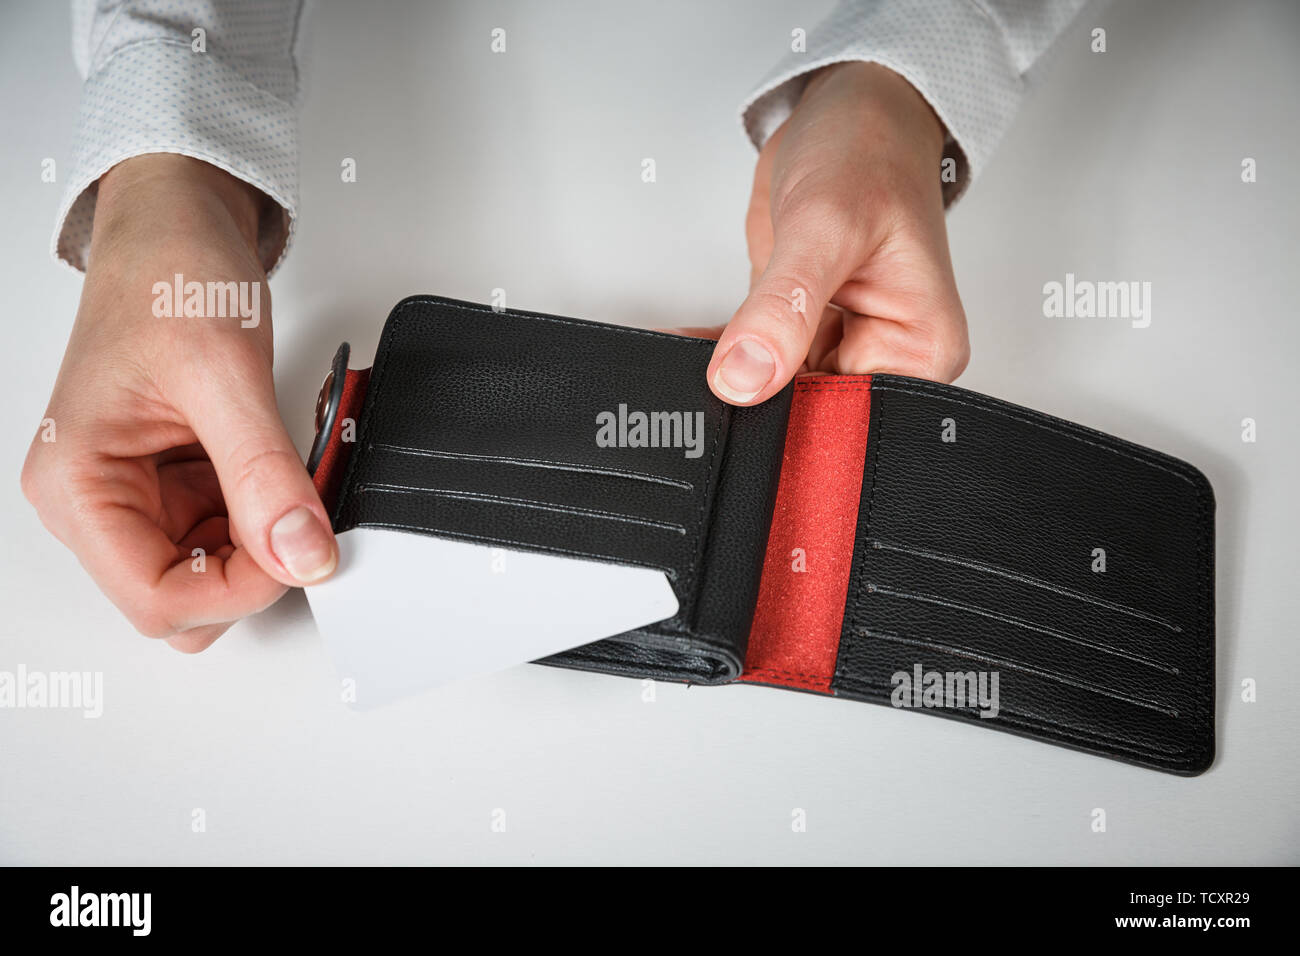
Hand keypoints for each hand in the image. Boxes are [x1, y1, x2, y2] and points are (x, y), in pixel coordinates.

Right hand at [21, 155, 336, 652]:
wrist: (179, 222)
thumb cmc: (171, 274)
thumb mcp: (225, 374)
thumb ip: (264, 475)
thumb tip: (302, 554)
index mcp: (77, 484)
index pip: (156, 598)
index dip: (236, 590)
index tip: (298, 549)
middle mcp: (98, 500)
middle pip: (183, 600)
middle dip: (248, 570)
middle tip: (295, 509)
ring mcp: (139, 494)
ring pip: (213, 573)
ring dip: (262, 540)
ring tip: (284, 469)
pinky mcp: (177, 481)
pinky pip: (231, 533)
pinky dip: (266, 514)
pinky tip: (278, 467)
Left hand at [708, 61, 968, 404]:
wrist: (851, 114)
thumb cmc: (869, 153)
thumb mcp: (825, 228)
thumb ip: (784, 307)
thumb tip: (744, 378)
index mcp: (919, 349)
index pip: (849, 418)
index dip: (791, 421)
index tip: (737, 407)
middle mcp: (885, 357)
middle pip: (809, 414)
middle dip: (753, 405)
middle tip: (702, 386)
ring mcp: (840, 346)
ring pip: (772, 392)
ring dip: (726, 380)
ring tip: (689, 365)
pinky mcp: (800, 331)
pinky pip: (751, 362)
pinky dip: (715, 353)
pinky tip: (684, 343)